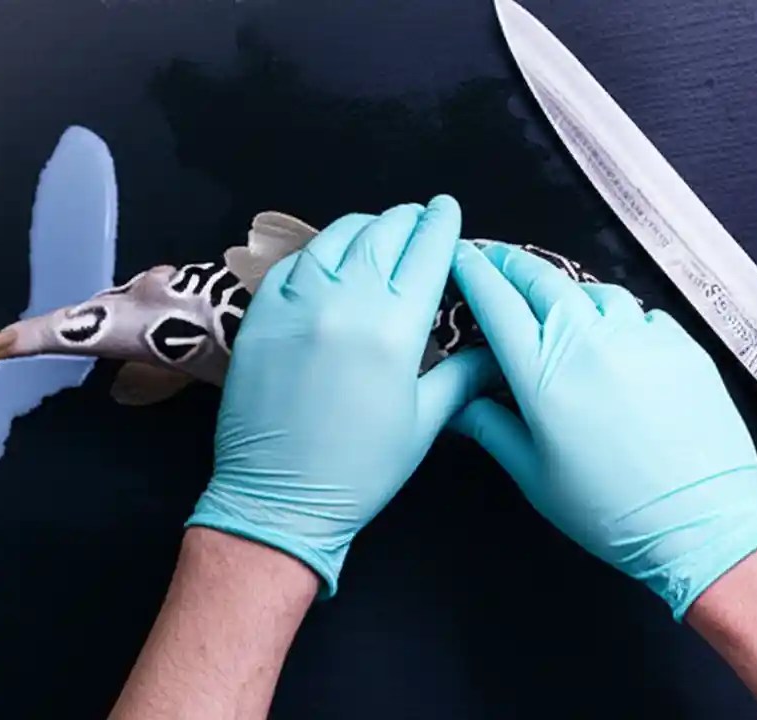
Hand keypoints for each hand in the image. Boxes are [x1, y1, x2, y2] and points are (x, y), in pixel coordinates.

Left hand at [189, 197, 495, 595]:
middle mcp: (346, 301)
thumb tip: (494, 348)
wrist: (279, 499)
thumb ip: (463, 373)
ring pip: (337, 237)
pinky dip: (321, 251)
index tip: (447, 209)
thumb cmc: (361, 469)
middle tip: (418, 220)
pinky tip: (332, 258)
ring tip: (379, 232)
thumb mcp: (427, 422)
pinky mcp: (261, 313)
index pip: (426, 250)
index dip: (441, 223)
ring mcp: (297, 302)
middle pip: (383, 232)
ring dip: (365, 227)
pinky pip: (295, 262)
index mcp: (395, 328)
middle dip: (407, 219)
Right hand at [450, 241, 756, 618]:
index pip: (495, 299)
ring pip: (592, 291)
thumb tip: (459, 404)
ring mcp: (637, 335)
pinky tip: (617, 342)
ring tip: (560, 307)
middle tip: (497, 259)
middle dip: (512, 263)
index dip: (472, 270)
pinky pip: (639, 314)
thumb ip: (490, 428)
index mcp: (541, 372)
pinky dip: (619, 319)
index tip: (462, 256)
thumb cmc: (610, 510)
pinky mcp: (678, 343)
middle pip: (540, 278)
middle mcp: (587, 340)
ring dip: (568, 292)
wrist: (698, 520)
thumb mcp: (534, 476)